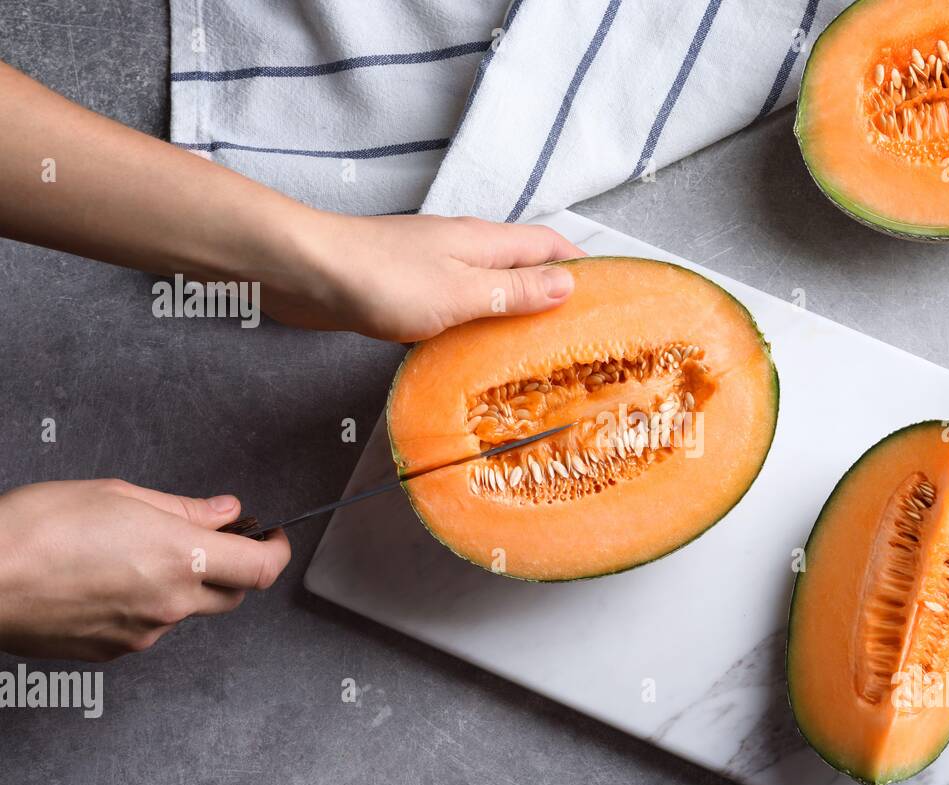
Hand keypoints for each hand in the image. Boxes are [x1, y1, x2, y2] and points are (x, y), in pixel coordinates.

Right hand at [0, 479, 290, 661]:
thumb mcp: (119, 496)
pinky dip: (146, 605)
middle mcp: (171, 601)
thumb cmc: (36, 529)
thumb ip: (184, 509)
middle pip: (232, 593)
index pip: (261, 568)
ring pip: (188, 611)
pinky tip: (110, 581)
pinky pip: (149, 628)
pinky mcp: (114, 651)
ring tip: (135, 555)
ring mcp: (143, 632)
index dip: (276, 551)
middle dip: (232, 567)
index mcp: (181, 557)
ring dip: (183, 586)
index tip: (272, 536)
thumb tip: (226, 513)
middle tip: (209, 541)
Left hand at [266, 212, 586, 341]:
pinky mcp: (408, 287)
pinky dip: (480, 320)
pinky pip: (460, 301)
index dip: (584, 265)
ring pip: (491, 283)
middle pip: (524, 262)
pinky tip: (477, 347)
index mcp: (485, 242)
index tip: (612, 291)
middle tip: (581, 328)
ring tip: (539, 346)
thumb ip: (515, 290)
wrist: (305, 273)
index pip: (550, 246)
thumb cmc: (381, 279)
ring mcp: (435, 265)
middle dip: (556, 288)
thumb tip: (569, 284)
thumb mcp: (462, 291)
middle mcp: (465, 247)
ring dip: (517, 307)